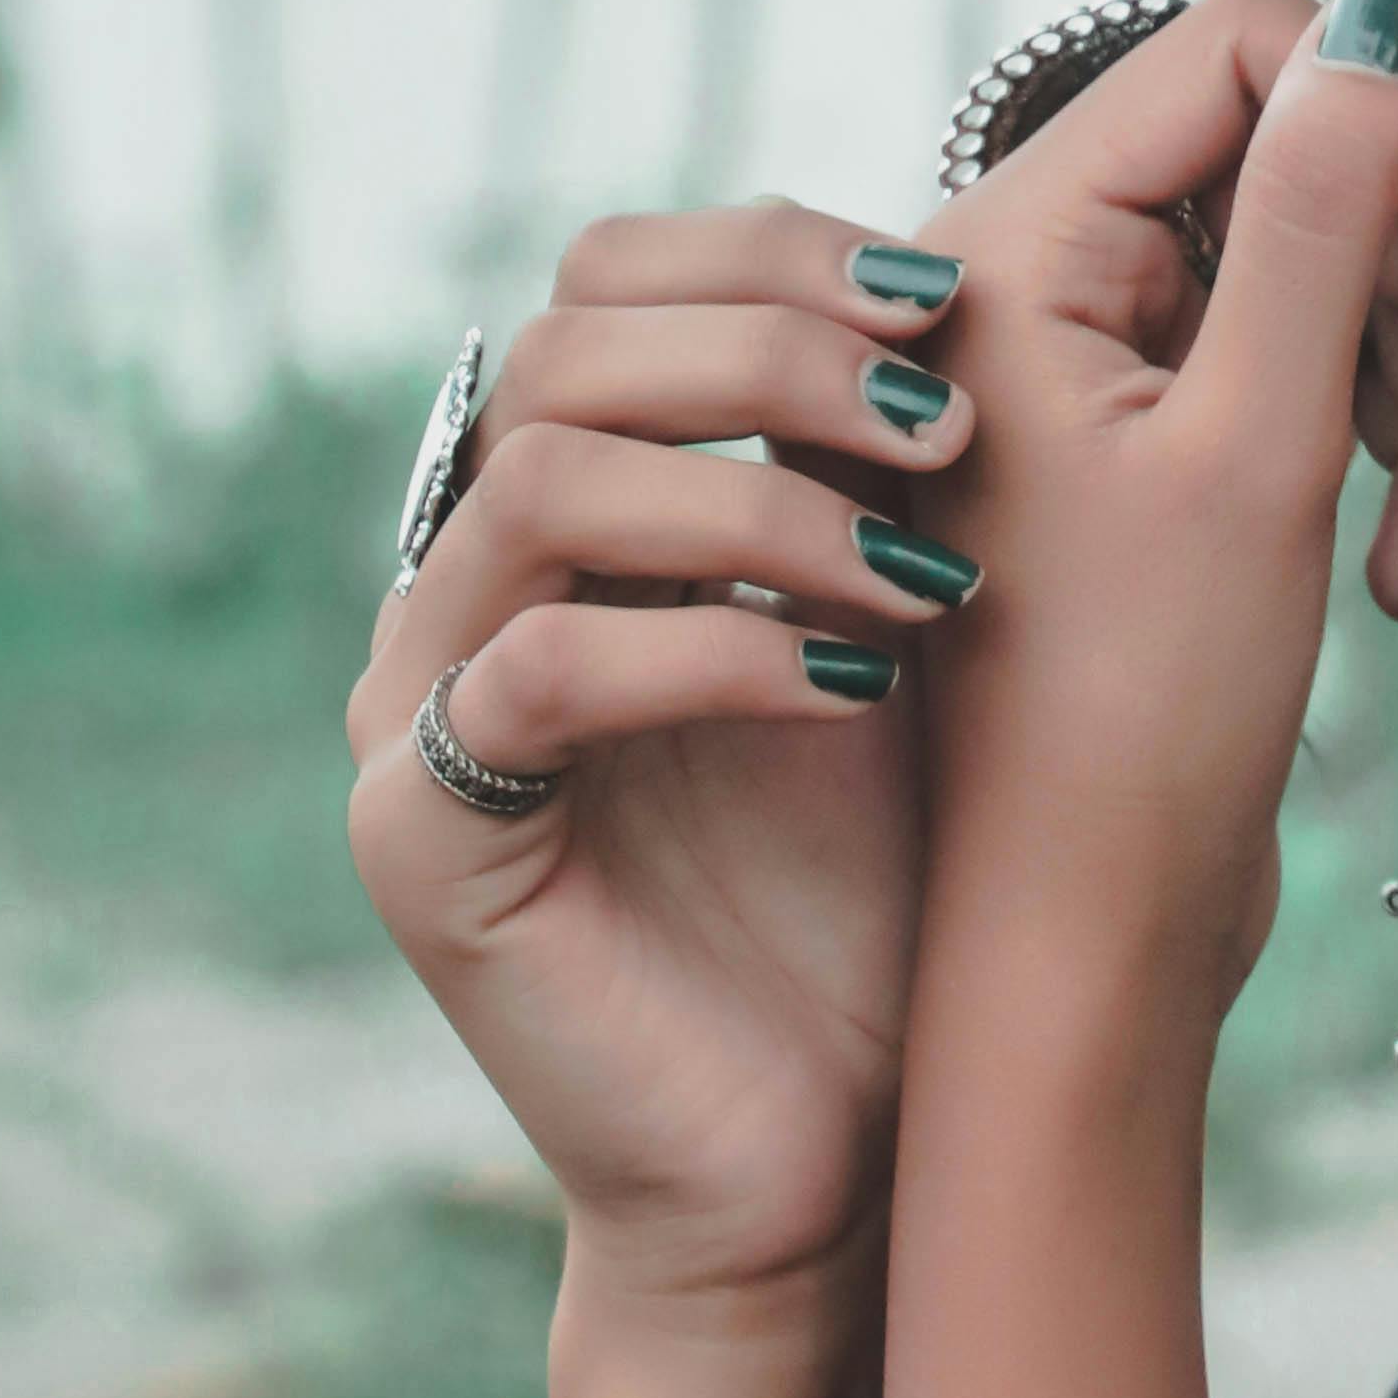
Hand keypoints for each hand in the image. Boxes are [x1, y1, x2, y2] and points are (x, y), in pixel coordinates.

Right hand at [344, 204, 984, 1350]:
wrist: (850, 1142)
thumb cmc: (894, 881)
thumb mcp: (910, 618)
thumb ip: (888, 455)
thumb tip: (978, 266)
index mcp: (577, 502)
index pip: (612, 279)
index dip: (774, 254)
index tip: (949, 302)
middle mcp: (470, 579)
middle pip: (565, 347)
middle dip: (773, 350)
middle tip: (941, 419)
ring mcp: (422, 704)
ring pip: (544, 481)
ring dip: (760, 498)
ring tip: (921, 569)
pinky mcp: (419, 836)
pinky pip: (541, 673)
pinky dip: (714, 653)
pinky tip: (851, 687)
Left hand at [911, 0, 1397, 1051]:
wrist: (1086, 933)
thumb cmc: (1141, 717)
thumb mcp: (1257, 444)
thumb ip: (1319, 213)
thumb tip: (1382, 8)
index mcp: (1006, 244)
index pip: (1242, 48)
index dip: (1393, 130)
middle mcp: (1027, 274)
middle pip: (1288, 153)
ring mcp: (1086, 357)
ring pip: (1313, 262)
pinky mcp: (1139, 436)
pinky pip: (1293, 358)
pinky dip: (1381, 429)